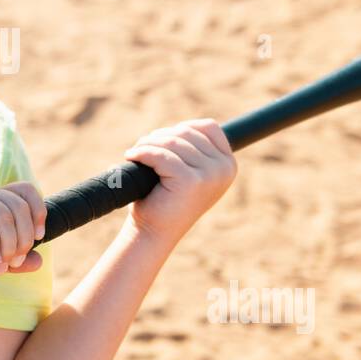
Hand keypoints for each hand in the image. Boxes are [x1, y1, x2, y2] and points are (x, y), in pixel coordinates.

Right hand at [0, 183, 47, 284]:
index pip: (25, 190)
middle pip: (16, 205)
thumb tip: (39, 261)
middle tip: (13, 262)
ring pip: (0, 212)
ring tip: (2, 267)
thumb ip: (11, 260)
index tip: (38, 238)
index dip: (38, 211)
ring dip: (8, 243)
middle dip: (22, 237)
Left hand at [121, 118, 236, 246]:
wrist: (153, 232)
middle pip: (187, 132)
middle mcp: (224, 169)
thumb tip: (181, 127)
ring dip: (149, 143)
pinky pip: (161, 155)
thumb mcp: (186, 170)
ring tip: (137, 154)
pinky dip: (143, 153)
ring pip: (173, 142)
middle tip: (142, 149)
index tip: (162, 141)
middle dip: (160, 136)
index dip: (181, 128)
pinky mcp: (191, 181)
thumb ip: (192, 149)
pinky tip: (132, 157)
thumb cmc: (165, 199)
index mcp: (228, 165)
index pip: (208, 127)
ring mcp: (210, 175)